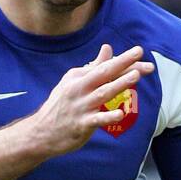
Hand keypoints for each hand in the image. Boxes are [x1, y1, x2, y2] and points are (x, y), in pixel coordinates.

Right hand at [31, 43, 153, 157]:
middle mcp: (79, 88)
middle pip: (103, 73)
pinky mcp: (80, 124)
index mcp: (79, 77)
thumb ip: (93, 67)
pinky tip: (120, 114)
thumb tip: (108, 48)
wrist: (40, 132)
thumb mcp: (73, 82)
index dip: (124, 60)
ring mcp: (80, 106)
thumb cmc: (61, 106)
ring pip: (102, 93)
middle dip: (122, 62)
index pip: (105, 67)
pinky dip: (108, 117)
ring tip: (135, 76)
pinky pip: (96, 120)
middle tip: (138, 53)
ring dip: (119, 84)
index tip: (140, 51)